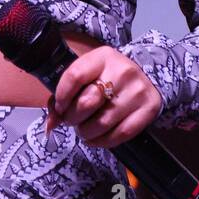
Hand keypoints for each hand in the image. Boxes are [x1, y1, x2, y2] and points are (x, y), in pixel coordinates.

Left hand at [44, 46, 163, 149]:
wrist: (146, 76)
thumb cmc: (108, 77)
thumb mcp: (87, 75)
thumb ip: (63, 94)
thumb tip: (50, 124)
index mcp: (103, 57)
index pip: (74, 77)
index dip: (61, 97)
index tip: (60, 106)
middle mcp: (122, 71)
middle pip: (87, 102)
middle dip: (72, 118)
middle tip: (72, 120)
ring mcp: (137, 91)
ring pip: (102, 123)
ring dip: (86, 132)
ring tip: (84, 129)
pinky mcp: (148, 110)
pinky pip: (120, 135)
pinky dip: (102, 142)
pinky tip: (96, 138)